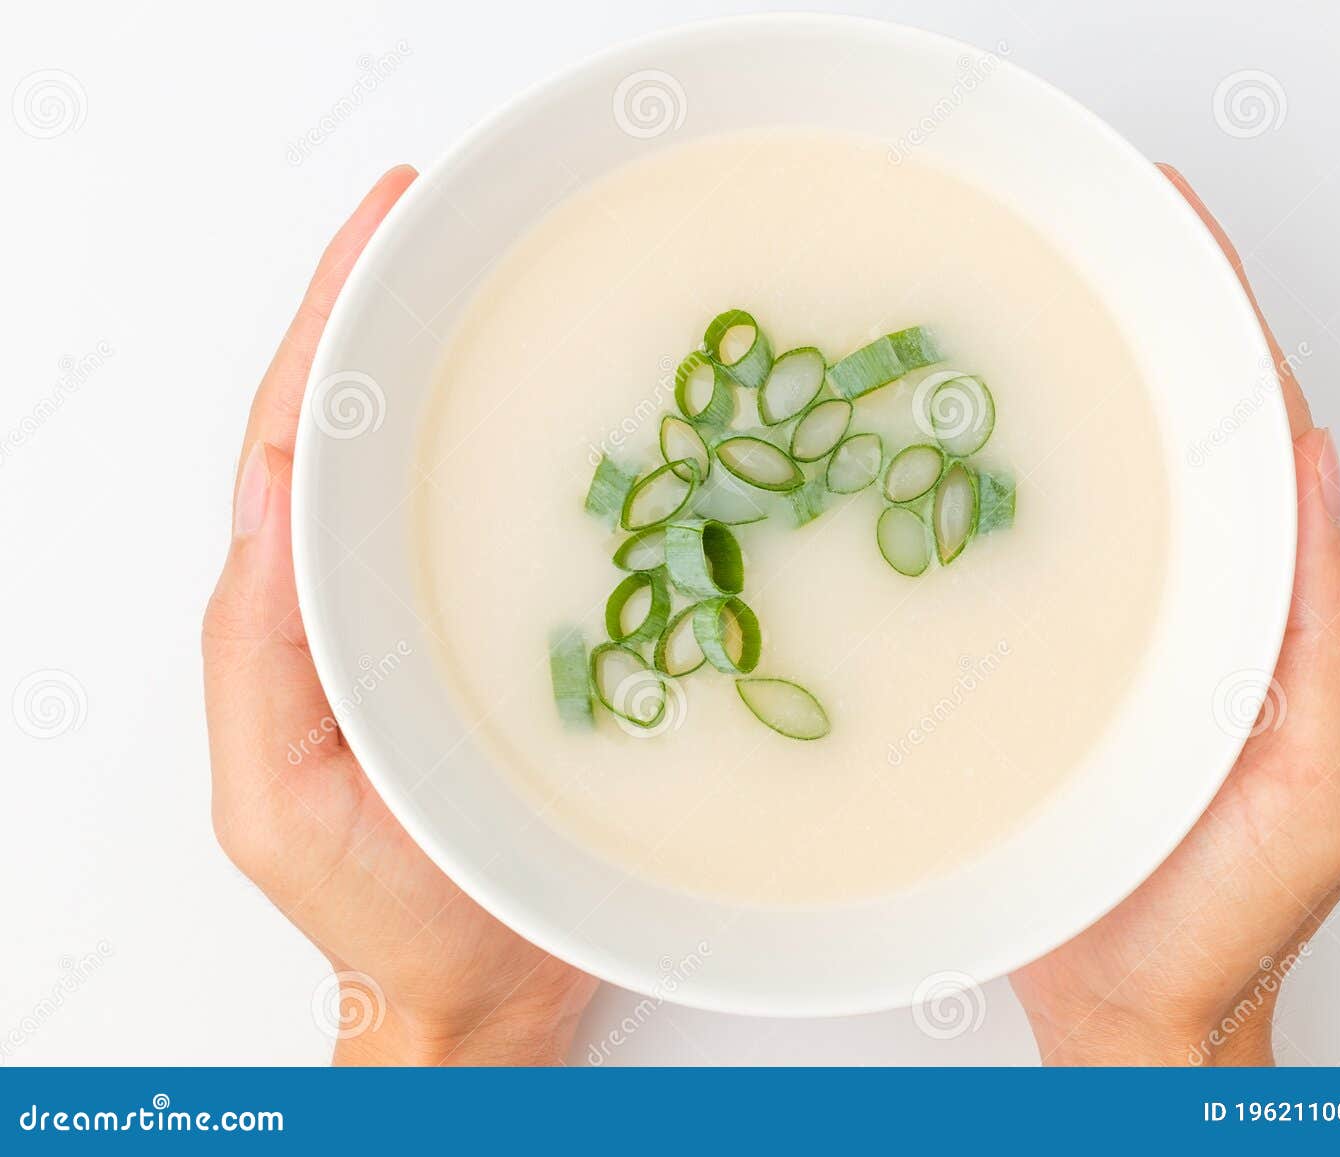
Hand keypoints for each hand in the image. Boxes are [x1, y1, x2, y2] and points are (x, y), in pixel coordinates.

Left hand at [202, 168, 596, 1065]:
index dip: (327, 323)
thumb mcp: (278, 798)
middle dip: (394, 309)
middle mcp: (367, 593)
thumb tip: (271, 496)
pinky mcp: (532, 637)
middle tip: (448, 216)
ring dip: (472, 366)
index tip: (379, 229)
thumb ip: (257, 656)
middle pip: (370, 421)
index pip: (299, 435)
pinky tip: (604, 415)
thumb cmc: (385, 912)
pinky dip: (551, 456)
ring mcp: (449, 612)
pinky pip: (531, 530)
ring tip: (520, 280)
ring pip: (447, 465)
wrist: (481, 987)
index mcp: (296, 613)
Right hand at [1011, 166, 1339, 1065]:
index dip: (1228, 328)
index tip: (1180, 237)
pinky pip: (1024, 559)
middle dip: (1137, 334)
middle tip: (1078, 242)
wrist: (1131, 1009)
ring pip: (1095, 492)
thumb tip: (1314, 473)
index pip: (1260, 439)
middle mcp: (1194, 606)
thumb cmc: (1227, 917)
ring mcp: (1116, 634)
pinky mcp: (1042, 670)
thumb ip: (1331, 633)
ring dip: (1060, 401)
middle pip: (1172, 441)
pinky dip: (994, 494)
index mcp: (1273, 612)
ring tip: (1006, 315)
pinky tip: (938, 453)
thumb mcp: (1323, 780)